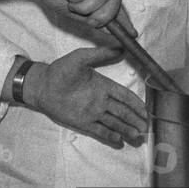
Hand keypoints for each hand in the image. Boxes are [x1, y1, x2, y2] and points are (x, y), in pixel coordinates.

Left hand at [21, 47, 148, 148]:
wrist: (42, 85)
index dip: (136, 104)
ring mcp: (93, 112)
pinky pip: (100, 130)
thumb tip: (121, 47)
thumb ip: (100, 54)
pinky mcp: (83, 122)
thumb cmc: (61, 70)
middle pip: (123, 112)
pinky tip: (119, 140)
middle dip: (135, 120)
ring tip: (137, 136)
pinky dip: (110, 135)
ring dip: (126, 129)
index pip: (124, 96)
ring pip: (114, 123)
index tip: (146, 111)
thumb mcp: (80, 58)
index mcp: (104, 86)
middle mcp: (101, 101)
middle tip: (146, 128)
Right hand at [26, 0, 137, 34]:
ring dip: (84, 6)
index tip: (132, 34)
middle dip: (102, 15)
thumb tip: (112, 32)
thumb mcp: (74, 12)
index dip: (125, 19)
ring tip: (70, 3)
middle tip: (89, 20)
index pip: (118, 4)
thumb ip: (92, 19)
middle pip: (116, 0)